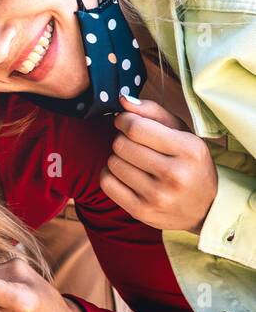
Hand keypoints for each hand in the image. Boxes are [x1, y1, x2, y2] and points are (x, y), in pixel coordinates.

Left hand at [100, 96, 216, 233]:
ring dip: (117, 157)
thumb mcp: (182, 133)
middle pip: (121, 145)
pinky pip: (107, 183)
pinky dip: (110, 174)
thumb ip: (152, 112)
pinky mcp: (141, 211)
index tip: (126, 122)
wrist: (205, 207)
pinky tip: (125, 174)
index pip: (135, 127)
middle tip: (133, 143)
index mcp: (189, 150)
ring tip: (133, 160)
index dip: (124, 120)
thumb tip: (122, 100)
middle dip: (122, 139)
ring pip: (112, 163)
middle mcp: (175, 175)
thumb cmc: (190, 163)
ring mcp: (157, 196)